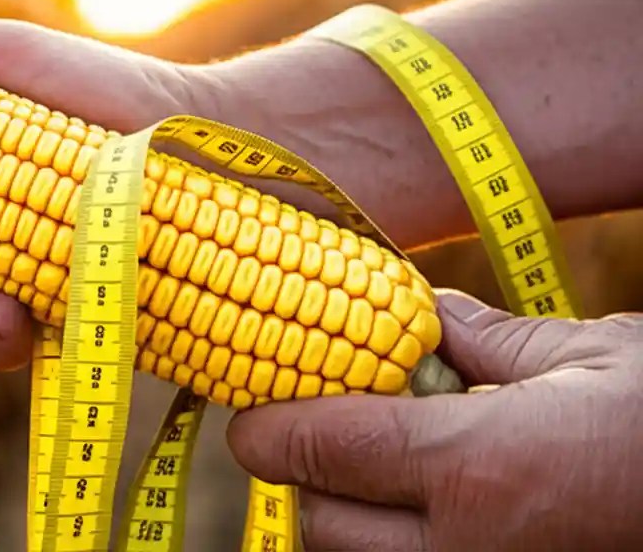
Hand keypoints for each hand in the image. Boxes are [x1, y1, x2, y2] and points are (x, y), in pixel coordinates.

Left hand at [227, 289, 642, 550]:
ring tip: (384, 469)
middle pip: (319, 524)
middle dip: (306, 476)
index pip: (315, 449)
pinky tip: (433, 506)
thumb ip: (486, 341)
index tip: (257, 403)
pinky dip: (396, 546)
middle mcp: (466, 546)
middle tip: (332, 427)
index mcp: (477, 468)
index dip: (267, 424)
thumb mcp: (587, 358)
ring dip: (349, 520)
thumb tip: (418, 316)